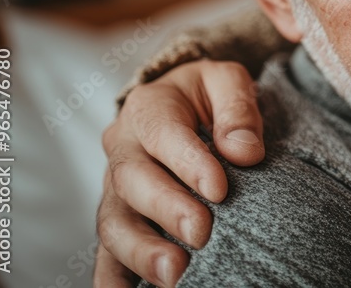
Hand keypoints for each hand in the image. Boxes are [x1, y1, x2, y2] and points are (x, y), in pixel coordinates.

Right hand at [94, 60, 264, 286]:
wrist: (185, 106)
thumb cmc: (210, 96)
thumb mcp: (227, 81)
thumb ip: (237, 109)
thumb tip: (244, 150)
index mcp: (148, 107)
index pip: (162, 134)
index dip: (188, 162)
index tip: (220, 188)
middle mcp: (123, 148)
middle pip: (132, 181)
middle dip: (166, 209)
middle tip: (201, 232)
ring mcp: (115, 188)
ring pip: (114, 222)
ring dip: (140, 251)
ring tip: (174, 274)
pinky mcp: (119, 219)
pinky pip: (106, 253)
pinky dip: (113, 278)